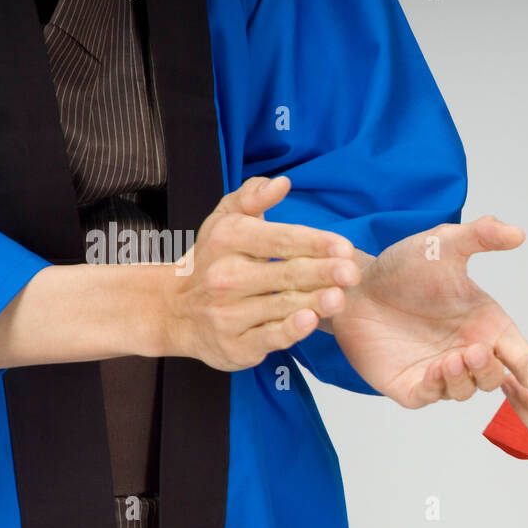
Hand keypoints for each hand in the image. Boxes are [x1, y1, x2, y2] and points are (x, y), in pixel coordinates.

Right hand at [164, 176, 359, 370]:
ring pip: (280, 306)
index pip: (278, 239)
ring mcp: (228, 313)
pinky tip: (311, 321)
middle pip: (284, 273)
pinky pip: (269, 337)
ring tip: (341, 297)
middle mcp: (226, 276)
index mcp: (228, 239)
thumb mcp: (224, 221)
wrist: (174, 312)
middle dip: (322, 273)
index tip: (343, 246)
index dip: (313, 242)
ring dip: (314, 302)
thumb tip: (282, 182)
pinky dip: (290, 330)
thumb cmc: (212, 260)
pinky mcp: (235, 345)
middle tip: (352, 273)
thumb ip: (252, 197)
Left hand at [331, 217, 527, 408]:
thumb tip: (518, 233)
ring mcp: (440, 373)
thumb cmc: (404, 266)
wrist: (354, 284)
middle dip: (490, 371)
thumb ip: (481, 236)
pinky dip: (438, 387)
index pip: (523, 358)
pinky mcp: (410, 385)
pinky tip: (434, 368)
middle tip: (475, 351)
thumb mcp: (444, 244)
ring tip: (453, 357)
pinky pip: (432, 397)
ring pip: (466, 391)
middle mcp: (468, 352)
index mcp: (488, 325)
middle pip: (495, 379)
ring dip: (464, 378)